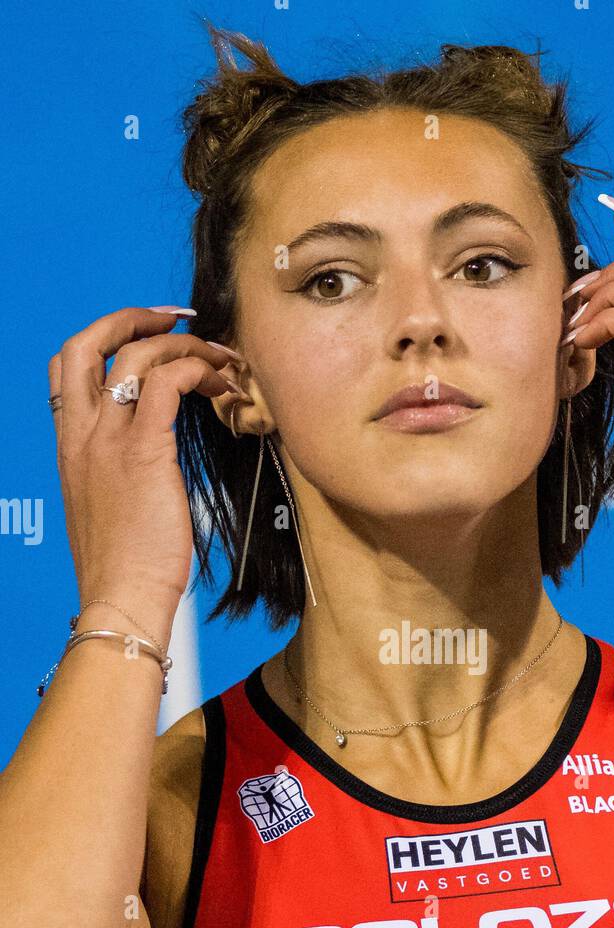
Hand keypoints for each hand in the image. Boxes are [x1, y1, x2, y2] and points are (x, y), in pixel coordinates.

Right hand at [47, 306, 245, 633]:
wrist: (121, 599)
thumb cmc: (124, 567)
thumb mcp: (107, 508)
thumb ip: (116, 474)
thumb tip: (148, 463)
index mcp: (69, 446)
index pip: (68, 368)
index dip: (106, 340)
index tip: (148, 339)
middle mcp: (80, 435)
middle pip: (85, 343)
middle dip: (132, 319)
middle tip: (179, 322)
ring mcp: (107, 441)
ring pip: (136, 356)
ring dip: (185, 347)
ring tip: (222, 361)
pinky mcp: (143, 453)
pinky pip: (167, 384)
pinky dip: (197, 371)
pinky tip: (223, 386)